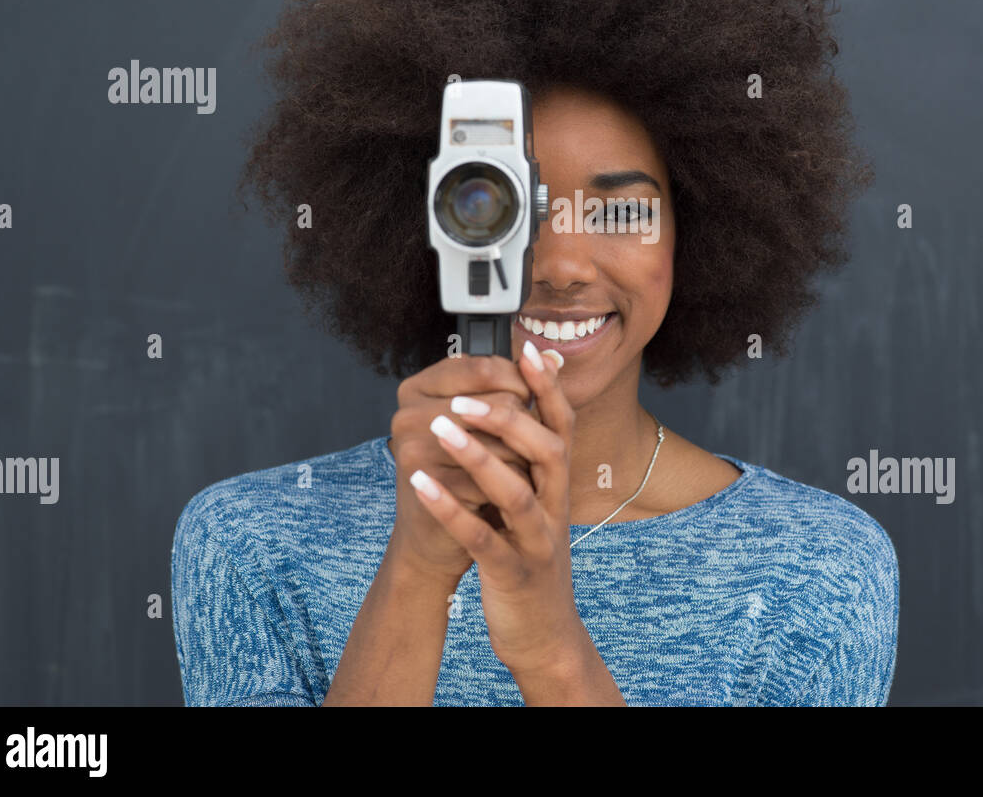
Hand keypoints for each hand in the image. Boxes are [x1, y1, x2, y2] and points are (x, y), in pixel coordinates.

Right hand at [388, 352, 540, 584]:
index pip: (485, 366)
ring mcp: (414, 446)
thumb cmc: (461, 474)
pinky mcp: (429, 483)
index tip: (527, 403)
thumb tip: (555, 359)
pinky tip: (500, 500)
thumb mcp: (485, 427)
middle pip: (499, 402)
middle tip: (519, 451)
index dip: (520, 383)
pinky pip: (492, 478)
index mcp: (419, 387)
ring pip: (502, 441)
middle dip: (524, 429)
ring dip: (521, 462)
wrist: (433, 536)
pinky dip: (508, 490)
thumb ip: (516, 388)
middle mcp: (409, 412)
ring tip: (512, 476)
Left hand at [407, 339, 585, 676]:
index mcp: (559, 486)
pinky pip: (483, 538)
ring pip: (516, 492)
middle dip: (507, 417)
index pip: (562, 425)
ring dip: (479, 457)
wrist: (544, 633)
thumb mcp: (539, 505)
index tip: (528, 348)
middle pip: (547, 449)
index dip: (549, 387)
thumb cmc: (531, 557)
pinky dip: (452, 509)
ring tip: (442, 427)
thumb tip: (513, 406)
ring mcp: (537, 542)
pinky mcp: (513, 574)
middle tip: (464, 397)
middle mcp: (556, 508)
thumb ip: (530, 460)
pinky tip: (420, 484)